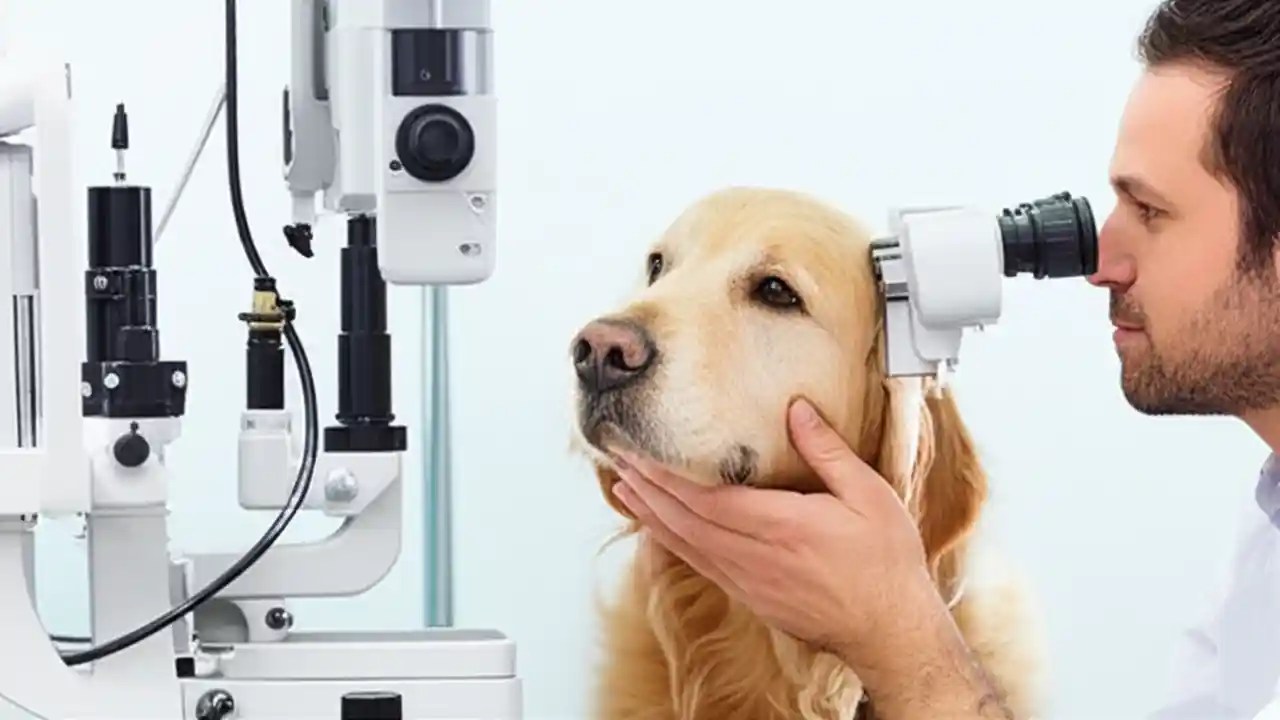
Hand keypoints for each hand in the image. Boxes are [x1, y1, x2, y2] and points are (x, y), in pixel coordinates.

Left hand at [608, 398, 935, 664]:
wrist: (889, 632)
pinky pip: (700, 565)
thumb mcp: (870, 496)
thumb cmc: (886, 565)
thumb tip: (797, 410)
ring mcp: (749, 581)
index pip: (707, 498)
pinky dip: (671, 542)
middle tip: (617, 458)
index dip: (666, 476)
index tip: (640, 451)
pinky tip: (658, 528)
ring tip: (623, 487)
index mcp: (782, 527)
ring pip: (686, 544)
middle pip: (685, 520)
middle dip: (647, 488)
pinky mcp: (750, 596)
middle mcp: (756, 557)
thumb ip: (828, 451)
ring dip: (651, 514)